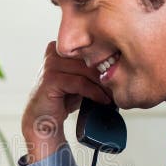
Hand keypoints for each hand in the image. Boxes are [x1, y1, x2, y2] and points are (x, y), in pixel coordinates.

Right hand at [21, 41, 110, 162]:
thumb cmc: (62, 99)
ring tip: (113, 95)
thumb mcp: (80, 79)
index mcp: (61, 47)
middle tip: (120, 86)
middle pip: (89, 58)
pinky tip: (103, 100)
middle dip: (106, 73)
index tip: (121, 72)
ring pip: (86, 70)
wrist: (44, 119)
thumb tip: (120, 64)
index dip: (107, 60)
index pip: (90, 47)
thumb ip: (92, 69)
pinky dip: (94, 92)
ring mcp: (50, 64)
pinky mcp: (50, 79)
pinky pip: (79, 83)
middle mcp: (54, 51)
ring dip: (102, 84)